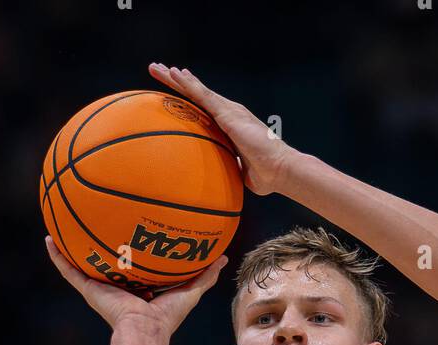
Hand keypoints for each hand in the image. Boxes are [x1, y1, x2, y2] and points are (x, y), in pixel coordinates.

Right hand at [46, 235, 227, 338]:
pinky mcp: (88, 289)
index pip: (132, 264)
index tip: (128, 230)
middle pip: (105, 261)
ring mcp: (99, 287)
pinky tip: (48, 239)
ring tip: (61, 223)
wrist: (144, 331)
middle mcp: (115, 286)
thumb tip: (222, 257)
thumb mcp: (190, 292)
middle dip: (98, 244)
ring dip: (71, 245)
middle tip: (94, 219)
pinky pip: (68, 270)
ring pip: (82, 263)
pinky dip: (57, 256)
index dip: (130, 249)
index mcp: (137, 287)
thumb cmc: (166, 317)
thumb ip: (205, 276)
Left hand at [149, 63, 294, 195]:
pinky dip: (190, 84)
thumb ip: (229, 170)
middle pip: (196, 95)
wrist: (279, 170)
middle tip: (157, 70)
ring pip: (196, 91)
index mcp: (230, 125)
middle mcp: (228, 113)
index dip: (187, 98)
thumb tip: (220, 183)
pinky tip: (176, 74)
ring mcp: (228, 111)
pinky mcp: (229, 114)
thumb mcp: (240, 173)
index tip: (173, 88)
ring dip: (177, 79)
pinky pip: (204, 96)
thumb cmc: (266, 176)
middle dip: (176, 82)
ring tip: (158, 68)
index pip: (202, 108)